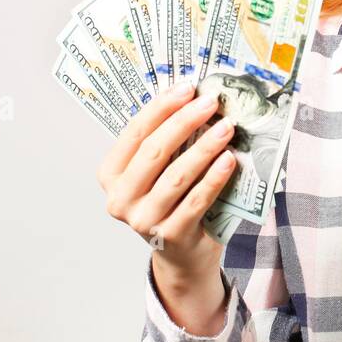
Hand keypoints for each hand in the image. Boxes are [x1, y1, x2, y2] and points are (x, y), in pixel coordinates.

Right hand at [96, 79, 236, 287]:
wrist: (183, 253)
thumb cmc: (172, 200)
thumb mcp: (159, 171)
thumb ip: (167, 141)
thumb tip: (194, 98)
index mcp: (111, 175)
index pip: (135, 133)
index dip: (162, 107)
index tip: (188, 88)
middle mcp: (120, 198)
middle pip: (154, 151)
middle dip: (185, 122)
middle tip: (211, 102)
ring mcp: (143, 220)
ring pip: (176, 176)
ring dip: (204, 148)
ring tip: (226, 127)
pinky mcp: (170, 235)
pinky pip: (196, 201)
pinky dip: (214, 178)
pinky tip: (230, 159)